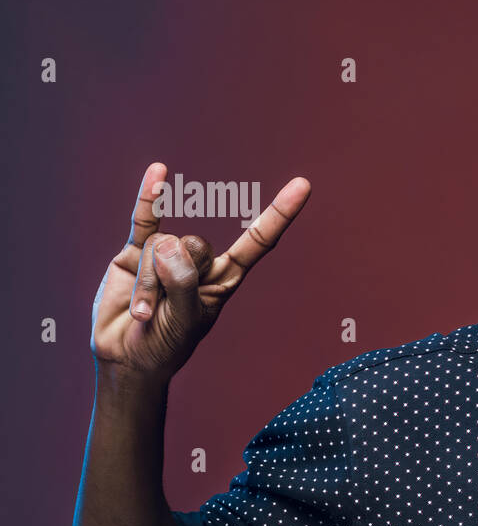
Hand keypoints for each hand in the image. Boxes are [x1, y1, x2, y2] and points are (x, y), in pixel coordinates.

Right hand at [91, 162, 311, 381]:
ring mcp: (167, 253)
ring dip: (147, 283)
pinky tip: (159, 170)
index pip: (258, 241)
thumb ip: (182, 283)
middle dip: (175, 276)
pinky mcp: (135, 251)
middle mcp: (200, 261)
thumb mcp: (184, 320)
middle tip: (164, 307)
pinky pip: (145, 219)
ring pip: (162, 245)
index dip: (279, 214)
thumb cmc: (165, 344)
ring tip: (144, 311)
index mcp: (226, 278)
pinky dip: (149, 196)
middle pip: (195, 243)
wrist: (126, 354)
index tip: (303, 185)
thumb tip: (169, 245)